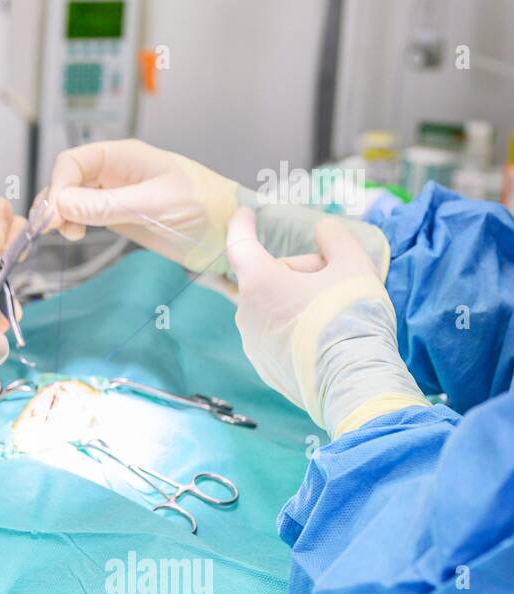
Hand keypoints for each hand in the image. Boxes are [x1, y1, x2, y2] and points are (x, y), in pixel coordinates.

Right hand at [42, 141, 390, 278]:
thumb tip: (61, 205)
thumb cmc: (206, 207)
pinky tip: (76, 234)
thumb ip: (107, 205)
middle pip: (68, 177)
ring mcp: (115, 193)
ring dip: (60, 213)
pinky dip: (72, 223)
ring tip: (68, 234)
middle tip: (53, 228)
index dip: (59, 185)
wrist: (232, 232)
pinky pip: (84, 213)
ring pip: (72, 197)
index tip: (54, 214)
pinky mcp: (119, 215)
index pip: (74, 161)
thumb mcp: (155, 205)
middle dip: (54, 199)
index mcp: (125, 156)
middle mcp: (115, 171)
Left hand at [226, 208, 427, 438]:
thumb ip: (335, 238)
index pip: (240, 243)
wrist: (354, 379)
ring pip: (274, 308)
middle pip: (271, 277)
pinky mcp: (264, 367)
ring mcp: (252, 343)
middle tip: (336, 282)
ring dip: (298, 302)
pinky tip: (326, 341)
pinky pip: (278, 336)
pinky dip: (297, 331)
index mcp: (259, 282)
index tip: (244, 213)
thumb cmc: (351, 316)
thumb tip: (323, 230)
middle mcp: (245, 313)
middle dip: (299, 272)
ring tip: (335, 315)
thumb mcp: (353, 264)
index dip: (242, 224)